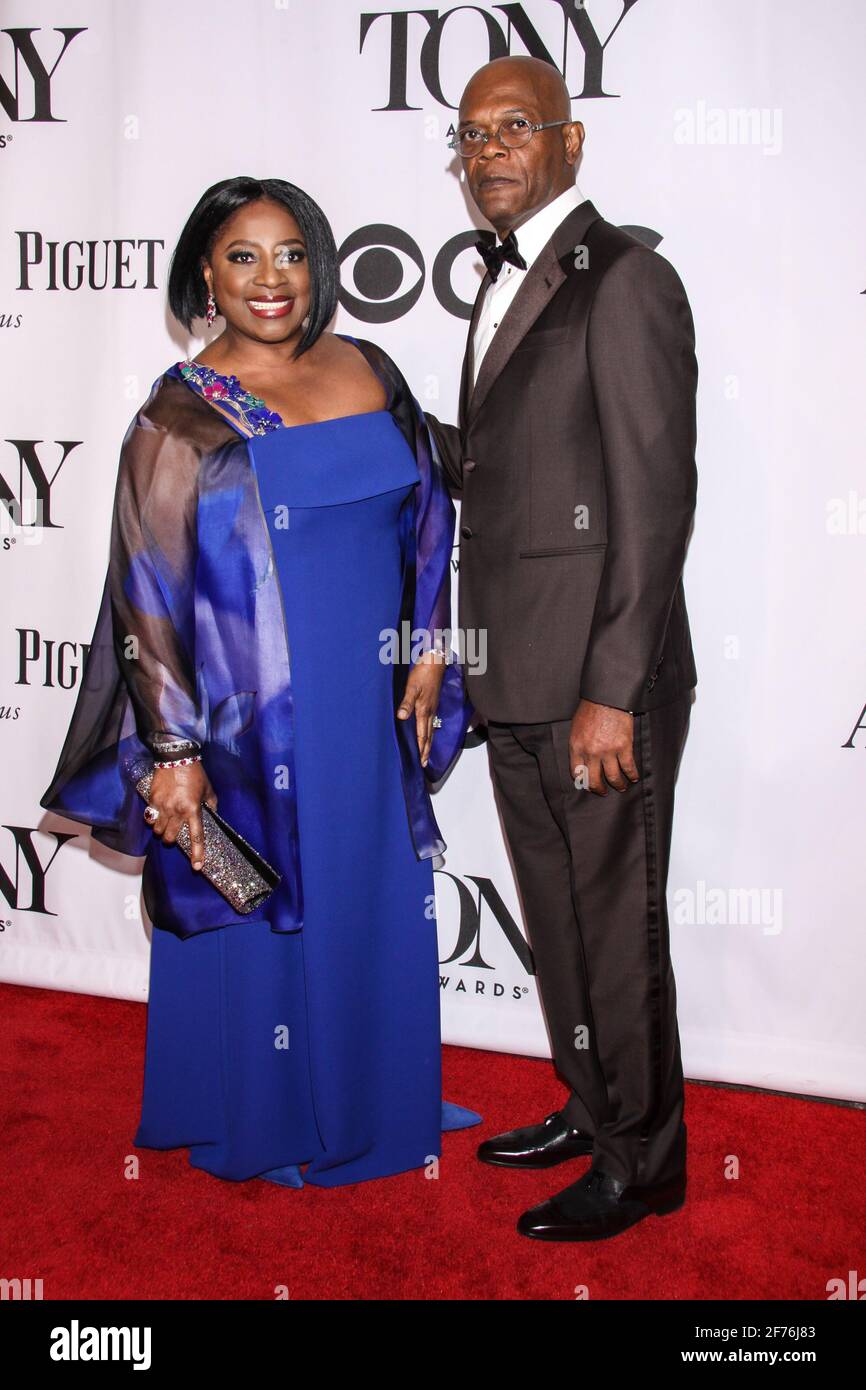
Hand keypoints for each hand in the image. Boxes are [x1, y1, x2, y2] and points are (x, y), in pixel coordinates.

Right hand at [146, 762, 217, 869]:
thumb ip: (211, 804)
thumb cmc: (195, 773)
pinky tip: (157, 814)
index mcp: (193, 809)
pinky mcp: (152, 800)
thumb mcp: (208, 789)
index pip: (196, 836)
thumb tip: (213, 815)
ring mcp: (162, 806)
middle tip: (173, 835)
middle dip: (171, 840)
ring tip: (165, 824)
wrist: (176, 757)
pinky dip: (152, 819)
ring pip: (157, 830)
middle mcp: (177, 811)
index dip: (197, 853)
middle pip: (170, 838)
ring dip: (161, 831)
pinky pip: (150, 817)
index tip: (196, 866)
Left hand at [397, 651, 445, 767]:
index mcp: (424, 710)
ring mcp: (433, 708)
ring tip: (426, 753)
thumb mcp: (412, 687)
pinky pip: (431, 723)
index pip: (422, 734)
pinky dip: (429, 733)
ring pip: (431, 730)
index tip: (420, 760)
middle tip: (424, 763)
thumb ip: (406, 703)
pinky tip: (428, 734)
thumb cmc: (422, 673)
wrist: (435, 663)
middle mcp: (430, 712)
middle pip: (429, 735)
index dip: (421, 748)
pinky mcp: (433, 704)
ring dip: (429, 743)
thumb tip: (401, 717)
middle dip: (426, 750)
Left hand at [569, 698, 638, 795]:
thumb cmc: (591, 708)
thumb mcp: (576, 727)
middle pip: (594, 780)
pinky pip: (628, 767)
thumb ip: (579, 744)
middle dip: (599, 789)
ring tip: (621, 787)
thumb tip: (583, 758)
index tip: (588, 785)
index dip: (583, 782)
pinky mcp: (623, 747)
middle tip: (604, 792)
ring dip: (618, 785)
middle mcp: (591, 753)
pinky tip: (633, 777)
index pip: (577, 773)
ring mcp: (608, 751)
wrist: (607, 697)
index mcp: (577, 747)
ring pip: (613, 777)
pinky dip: (632, 775)